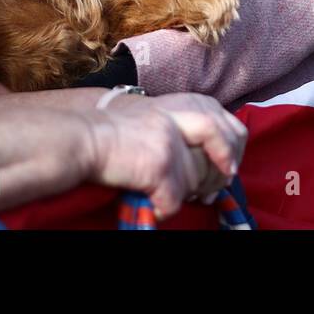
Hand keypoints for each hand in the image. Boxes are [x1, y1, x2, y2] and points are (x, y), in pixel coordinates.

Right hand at [87, 93, 245, 217]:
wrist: (82, 139)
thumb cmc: (110, 136)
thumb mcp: (151, 119)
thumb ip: (178, 128)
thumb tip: (206, 158)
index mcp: (177, 106)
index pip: (221, 120)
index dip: (231, 145)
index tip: (229, 166)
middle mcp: (177, 119)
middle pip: (221, 147)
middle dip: (220, 175)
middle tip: (208, 194)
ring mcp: (169, 140)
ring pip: (195, 180)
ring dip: (181, 195)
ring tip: (163, 196)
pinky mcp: (159, 163)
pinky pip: (174, 199)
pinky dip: (163, 208)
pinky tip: (151, 204)